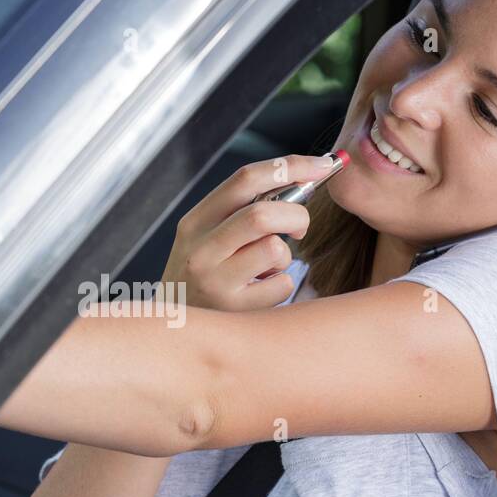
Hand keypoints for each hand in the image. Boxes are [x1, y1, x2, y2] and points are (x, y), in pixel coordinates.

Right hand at [160, 154, 330, 310]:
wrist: (174, 329)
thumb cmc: (205, 274)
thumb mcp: (208, 237)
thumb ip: (242, 210)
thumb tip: (302, 178)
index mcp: (195, 221)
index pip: (244, 179)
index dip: (290, 167)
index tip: (322, 166)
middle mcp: (200, 249)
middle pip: (262, 214)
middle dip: (296, 215)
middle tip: (300, 228)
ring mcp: (215, 282)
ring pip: (274, 250)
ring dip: (285, 256)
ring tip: (268, 266)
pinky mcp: (233, 311)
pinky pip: (281, 285)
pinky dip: (282, 284)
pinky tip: (263, 291)